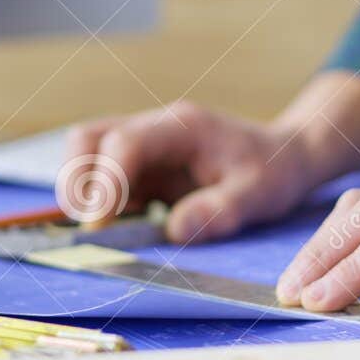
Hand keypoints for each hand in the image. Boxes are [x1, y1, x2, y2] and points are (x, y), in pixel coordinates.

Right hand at [63, 102, 321, 243]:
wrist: (283, 155)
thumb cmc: (272, 172)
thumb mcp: (258, 195)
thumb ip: (219, 211)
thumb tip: (173, 231)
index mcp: (182, 127)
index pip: (124, 143)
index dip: (105, 181)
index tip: (99, 223)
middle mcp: (155, 128)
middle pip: (87, 137)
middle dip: (77, 180)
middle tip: (93, 226)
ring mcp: (143, 144)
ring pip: (85, 151)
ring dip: (80, 188)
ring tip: (101, 227)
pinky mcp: (140, 164)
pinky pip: (100, 172)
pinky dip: (94, 198)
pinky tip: (115, 224)